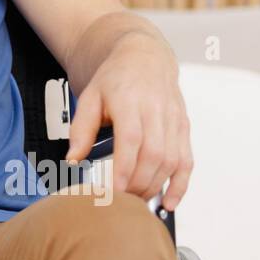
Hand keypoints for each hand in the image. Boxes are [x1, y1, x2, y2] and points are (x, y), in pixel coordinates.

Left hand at [65, 35, 192, 211]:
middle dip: (138, 184)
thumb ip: (81, 129)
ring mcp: (173, 120)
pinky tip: (169, 202)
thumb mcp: (89, 96)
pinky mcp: (183, 128)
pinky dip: (180, 184)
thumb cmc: (116, 77)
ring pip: (171, 160)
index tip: (114, 192)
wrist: (144, 57)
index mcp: (130, 101)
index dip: (124, 169)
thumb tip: (73, 159)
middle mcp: (156, 110)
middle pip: (153, 155)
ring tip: (137, 202)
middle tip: (122, 202)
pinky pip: (187, 160)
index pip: (131, 140)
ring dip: (155, 186)